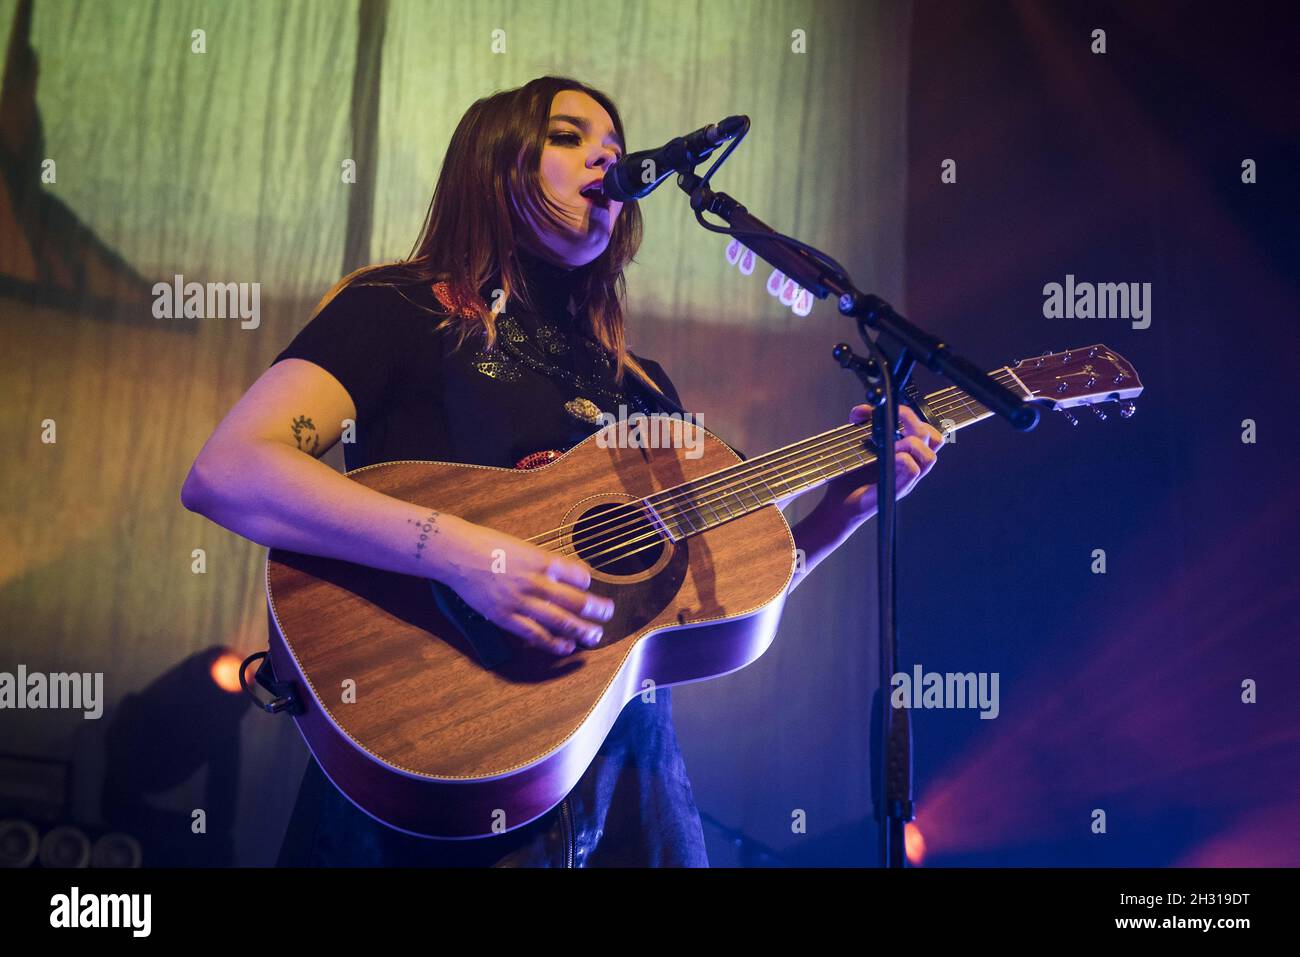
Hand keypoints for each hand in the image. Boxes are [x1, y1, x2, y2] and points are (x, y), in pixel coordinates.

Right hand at [442, 524, 613, 656]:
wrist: (456, 553)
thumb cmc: (488, 546)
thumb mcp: (522, 546)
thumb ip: (545, 561)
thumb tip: (569, 571)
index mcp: (541, 560)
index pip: (577, 574)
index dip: (587, 582)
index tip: (589, 586)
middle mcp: (534, 581)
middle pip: (574, 600)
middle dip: (595, 609)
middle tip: (608, 613)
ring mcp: (520, 601)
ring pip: (559, 620)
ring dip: (581, 629)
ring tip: (595, 635)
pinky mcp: (505, 617)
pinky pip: (534, 634)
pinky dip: (553, 642)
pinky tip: (566, 646)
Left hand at [820, 404, 944, 524]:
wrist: (839, 503)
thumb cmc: (850, 476)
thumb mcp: (856, 445)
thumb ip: (862, 426)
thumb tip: (861, 411)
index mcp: (906, 452)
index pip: (925, 429)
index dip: (909, 413)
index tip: (886, 407)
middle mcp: (911, 464)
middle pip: (934, 438)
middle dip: (912, 421)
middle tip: (890, 418)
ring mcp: (906, 478)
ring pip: (930, 457)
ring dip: (911, 443)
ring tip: (890, 444)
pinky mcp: (897, 490)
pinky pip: (914, 470)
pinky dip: (903, 459)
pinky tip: (889, 456)